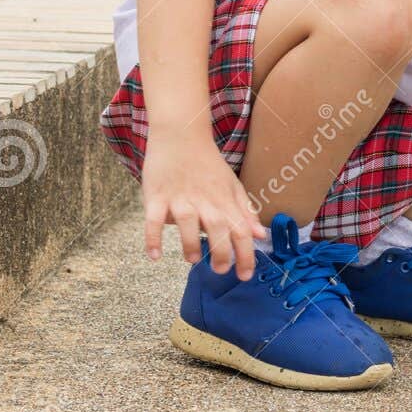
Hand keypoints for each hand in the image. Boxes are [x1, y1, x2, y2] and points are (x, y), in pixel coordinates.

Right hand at [141, 132, 266, 279]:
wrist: (181, 136)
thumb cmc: (209, 165)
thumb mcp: (233, 186)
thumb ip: (246, 212)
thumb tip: (259, 235)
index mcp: (225, 200)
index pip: (241, 232)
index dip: (245, 255)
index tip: (244, 275)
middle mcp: (205, 201)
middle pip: (218, 229)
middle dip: (222, 253)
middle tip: (220, 270)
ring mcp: (180, 198)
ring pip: (187, 224)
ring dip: (190, 245)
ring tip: (193, 260)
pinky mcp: (157, 196)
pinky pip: (153, 220)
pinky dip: (153, 238)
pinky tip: (154, 256)